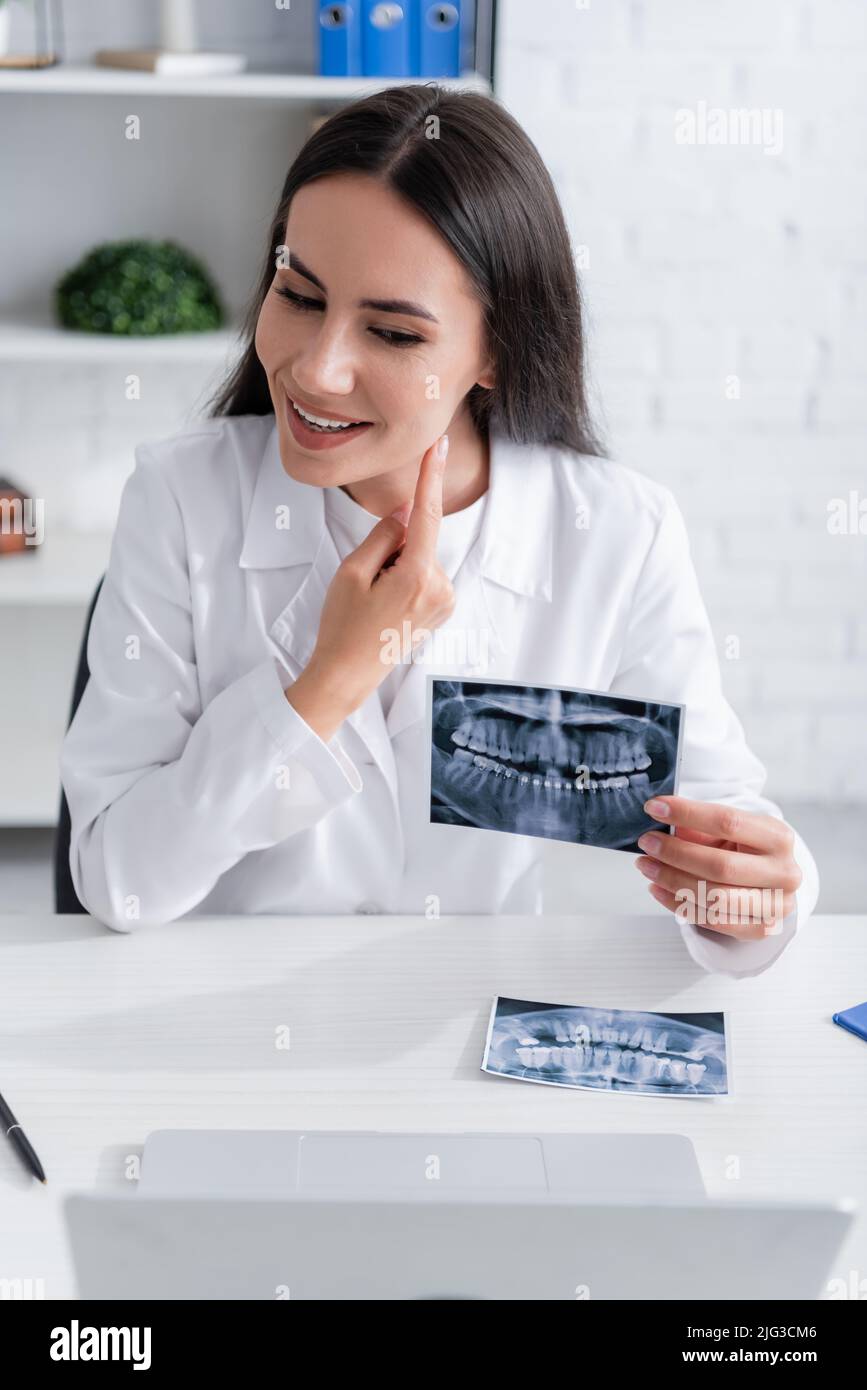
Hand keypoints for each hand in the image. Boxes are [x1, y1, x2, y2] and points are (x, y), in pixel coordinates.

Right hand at [286, 435, 454, 739]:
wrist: (347, 676)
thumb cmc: (342, 627)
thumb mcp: (352, 572)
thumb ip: (383, 535)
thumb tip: (406, 511)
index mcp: (418, 576)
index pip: (427, 514)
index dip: (430, 476)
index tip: (439, 446)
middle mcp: (441, 589)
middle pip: (417, 540)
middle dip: (392, 549)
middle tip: (367, 584)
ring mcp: (445, 602)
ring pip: (420, 558)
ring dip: (397, 567)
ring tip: (376, 601)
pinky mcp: (443, 610)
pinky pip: (424, 575)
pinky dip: (405, 579)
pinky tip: (388, 606)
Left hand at [634, 795, 802, 937]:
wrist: (771, 882)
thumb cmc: (745, 850)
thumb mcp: (731, 831)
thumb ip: (701, 827)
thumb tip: (660, 819)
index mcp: (778, 837)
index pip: (728, 821)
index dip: (687, 814)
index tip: (654, 808)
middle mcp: (784, 872)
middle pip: (720, 865)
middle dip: (675, 853)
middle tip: (647, 842)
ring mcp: (776, 905)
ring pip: (715, 896)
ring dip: (672, 880)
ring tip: (647, 866)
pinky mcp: (761, 929)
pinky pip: (712, 920)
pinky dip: (678, 904)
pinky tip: (657, 889)